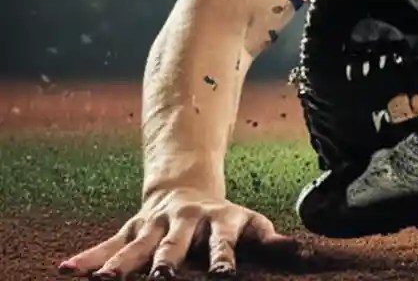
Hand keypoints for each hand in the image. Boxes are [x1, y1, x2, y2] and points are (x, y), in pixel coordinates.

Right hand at [56, 187, 295, 278]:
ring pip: (134, 247)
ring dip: (119, 264)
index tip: (223, 276)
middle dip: (164, 263)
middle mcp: (182, 223)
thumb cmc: (225, 220)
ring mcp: (153, 227)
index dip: (221, 258)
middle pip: (172, 246)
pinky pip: (104, 245)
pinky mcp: (129, 231)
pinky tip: (66, 269)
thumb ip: (275, 243)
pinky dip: (87, 257)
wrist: (186, 188)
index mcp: (217, 223)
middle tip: (158, 279)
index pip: (221, 243)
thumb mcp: (252, 226)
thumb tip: (308, 256)